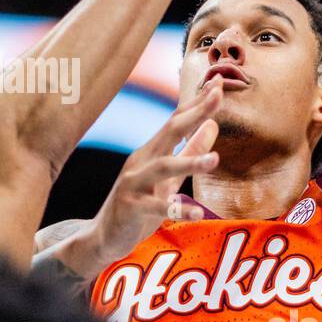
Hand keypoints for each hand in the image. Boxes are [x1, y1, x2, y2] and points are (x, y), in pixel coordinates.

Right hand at [55, 82, 224, 280]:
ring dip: (190, 163)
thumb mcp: (169, 178)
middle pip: (169, 131)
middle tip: (218, 96)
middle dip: (194, 112)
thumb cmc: (139, 206)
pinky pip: (157, 207)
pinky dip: (178, 209)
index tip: (218, 83)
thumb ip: (190, 153)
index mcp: (151, 151)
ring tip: (216, 160)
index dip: (197, 102)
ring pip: (163, 167)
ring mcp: (133, 184)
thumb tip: (213, 125)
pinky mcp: (131, 208)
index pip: (176, 120)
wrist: (104, 237)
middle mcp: (140, 161)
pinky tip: (199, 213)